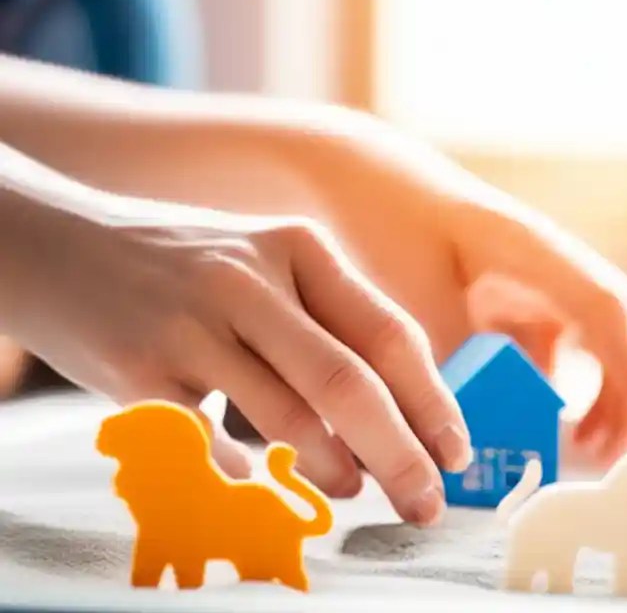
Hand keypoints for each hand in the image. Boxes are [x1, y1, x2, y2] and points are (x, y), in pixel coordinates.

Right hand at [8, 194, 466, 524]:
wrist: (49, 242)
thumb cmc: (183, 267)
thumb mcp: (264, 262)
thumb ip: (327, 322)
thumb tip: (401, 411)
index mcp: (299, 249)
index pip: (391, 334)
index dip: (434, 402)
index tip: (457, 454)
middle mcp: (249, 281)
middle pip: (350, 385)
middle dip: (402, 456)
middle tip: (426, 505)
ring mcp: (190, 325)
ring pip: (286, 420)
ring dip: (333, 471)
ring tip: (353, 491)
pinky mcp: (136, 369)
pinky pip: (207, 443)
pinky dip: (244, 476)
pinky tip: (263, 485)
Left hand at [301, 115, 626, 463]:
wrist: (352, 174)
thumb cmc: (382, 216)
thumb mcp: (409, 292)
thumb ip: (454, 357)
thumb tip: (478, 427)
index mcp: (533, 250)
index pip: (606, 310)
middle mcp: (552, 264)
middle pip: (626, 325)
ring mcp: (540, 280)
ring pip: (603, 340)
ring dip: (612, 391)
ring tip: (595, 447)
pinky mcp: (521, 298)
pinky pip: (566, 347)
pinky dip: (572, 385)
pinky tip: (556, 421)